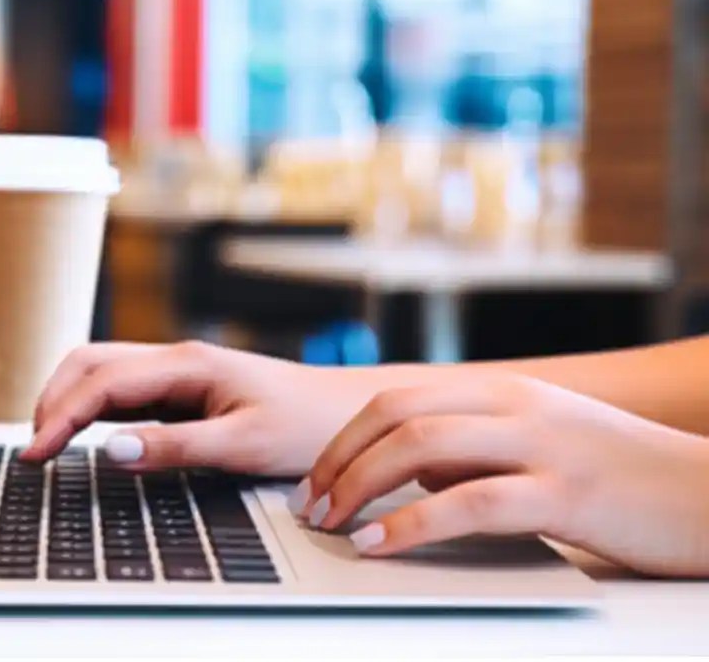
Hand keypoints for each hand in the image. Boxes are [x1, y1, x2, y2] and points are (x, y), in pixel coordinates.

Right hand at [20, 342, 352, 474]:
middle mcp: (176, 360)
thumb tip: (109, 449)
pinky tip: (84, 435)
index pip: (101, 382)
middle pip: (88, 362)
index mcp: (187, 365)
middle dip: (51, 400)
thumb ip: (174, 447)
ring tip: (47, 442)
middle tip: (33, 451)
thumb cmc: (307, 426)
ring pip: (101, 370)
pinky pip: (123, 389)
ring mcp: (178, 373)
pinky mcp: (184, 390)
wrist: (350, 414)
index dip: (60, 416)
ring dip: (67, 400)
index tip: (35, 454)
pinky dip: (92, 407)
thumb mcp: (242, 446)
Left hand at [296, 374, 708, 576]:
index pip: (398, 399)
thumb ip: (479, 451)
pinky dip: (411, 524)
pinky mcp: (567, 494)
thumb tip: (416, 474)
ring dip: (360, 486)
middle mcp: (517, 406)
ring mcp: (542, 445)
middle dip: (339, 460)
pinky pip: (469, 503)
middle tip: (310, 505)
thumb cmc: (627, 478)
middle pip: (396, 415)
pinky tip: (380, 543)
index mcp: (506, 392)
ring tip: (331, 523)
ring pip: (422, 446)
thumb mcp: (542, 447)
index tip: (315, 480)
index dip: (344, 440)